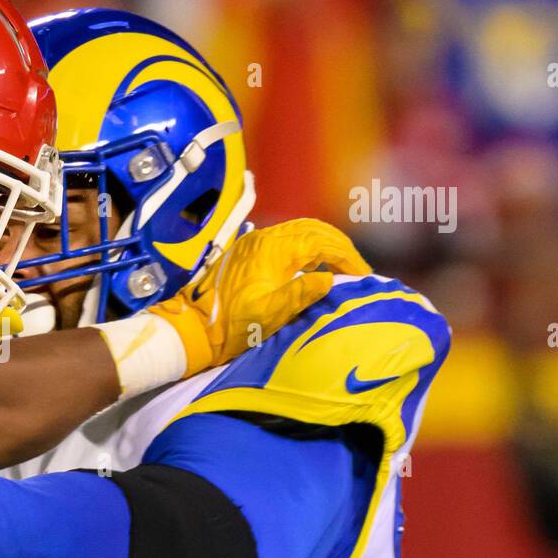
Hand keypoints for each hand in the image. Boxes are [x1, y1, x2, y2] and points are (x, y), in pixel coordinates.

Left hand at [152, 218, 369, 376]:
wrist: (194, 327)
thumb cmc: (232, 324)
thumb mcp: (270, 313)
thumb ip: (302, 293)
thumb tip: (329, 279)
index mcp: (272, 249)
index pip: (321, 242)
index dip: (346, 256)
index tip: (363, 274)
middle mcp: (264, 238)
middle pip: (313, 230)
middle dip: (339, 246)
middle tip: (357, 268)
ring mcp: (255, 243)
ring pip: (300, 231)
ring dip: (324, 245)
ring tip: (341, 267)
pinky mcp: (249, 252)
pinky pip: (287, 240)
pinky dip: (307, 248)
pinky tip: (315, 266)